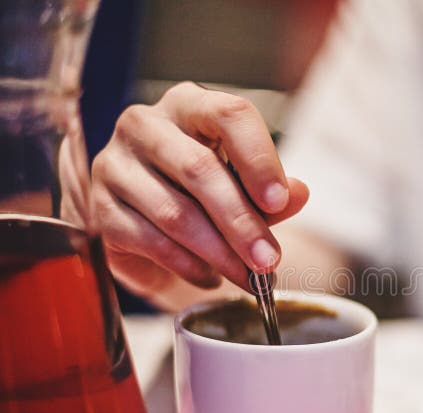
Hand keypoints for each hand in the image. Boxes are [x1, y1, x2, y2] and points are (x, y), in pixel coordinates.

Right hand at [91, 82, 308, 297]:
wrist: (156, 225)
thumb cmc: (208, 194)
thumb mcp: (247, 187)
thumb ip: (272, 191)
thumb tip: (300, 193)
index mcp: (189, 104)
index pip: (228, 114)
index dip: (258, 159)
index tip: (280, 201)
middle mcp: (145, 124)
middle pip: (199, 169)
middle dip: (241, 222)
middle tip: (268, 259)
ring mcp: (115, 165)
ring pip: (174, 212)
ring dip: (218, 252)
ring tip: (247, 276)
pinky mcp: (101, 209)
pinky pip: (150, 241)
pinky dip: (187, 265)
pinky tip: (211, 277)